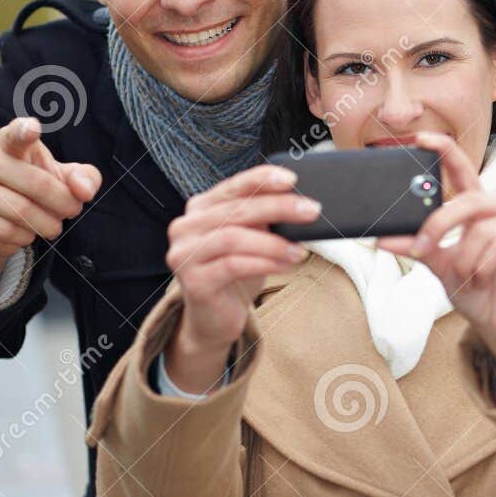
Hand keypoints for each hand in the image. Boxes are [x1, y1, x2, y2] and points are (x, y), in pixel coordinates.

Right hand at [0, 116, 100, 288]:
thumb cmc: (34, 192)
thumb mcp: (63, 180)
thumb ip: (83, 178)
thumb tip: (84, 191)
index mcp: (10, 143)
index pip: (15, 134)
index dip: (24, 130)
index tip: (33, 128)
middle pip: (37, 183)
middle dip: (63, 203)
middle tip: (71, 211)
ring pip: (22, 211)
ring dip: (46, 225)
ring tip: (50, 226)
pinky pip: (6, 231)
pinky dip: (24, 238)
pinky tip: (24, 233)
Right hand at [162, 164, 318, 391]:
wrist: (215, 318)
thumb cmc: (236, 273)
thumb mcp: (251, 239)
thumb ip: (263, 218)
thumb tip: (300, 202)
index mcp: (200, 209)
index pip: (232, 186)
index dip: (261, 179)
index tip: (292, 179)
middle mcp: (185, 227)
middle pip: (237, 211)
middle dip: (279, 208)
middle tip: (311, 211)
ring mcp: (184, 254)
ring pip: (233, 238)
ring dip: (273, 243)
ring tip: (300, 250)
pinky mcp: (192, 282)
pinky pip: (233, 266)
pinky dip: (264, 263)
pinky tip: (286, 265)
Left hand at [376, 132, 495, 392]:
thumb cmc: (477, 293)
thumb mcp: (440, 267)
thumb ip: (418, 247)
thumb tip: (382, 238)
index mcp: (481, 210)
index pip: (464, 170)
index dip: (445, 151)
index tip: (420, 139)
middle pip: (467, 201)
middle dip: (438, 225)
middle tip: (422, 249)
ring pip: (481, 230)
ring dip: (464, 260)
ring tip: (466, 278)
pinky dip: (482, 268)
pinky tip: (484, 280)